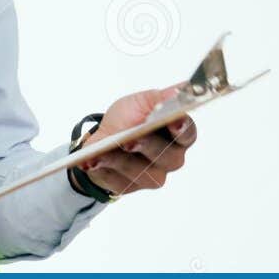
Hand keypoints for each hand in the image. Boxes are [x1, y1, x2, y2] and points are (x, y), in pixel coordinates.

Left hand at [77, 83, 198, 196]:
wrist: (102, 140)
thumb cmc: (127, 120)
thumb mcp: (140, 102)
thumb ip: (159, 98)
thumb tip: (179, 91)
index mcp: (177, 135)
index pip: (188, 134)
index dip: (182, 128)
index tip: (173, 120)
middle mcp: (170, 159)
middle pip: (166, 156)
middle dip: (147, 145)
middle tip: (131, 139)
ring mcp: (151, 176)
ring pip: (140, 172)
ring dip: (118, 159)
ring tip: (102, 152)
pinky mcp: (130, 186)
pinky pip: (117, 181)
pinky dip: (103, 169)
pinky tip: (91, 162)